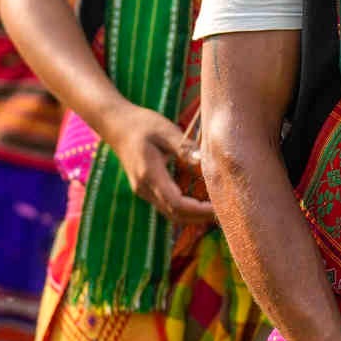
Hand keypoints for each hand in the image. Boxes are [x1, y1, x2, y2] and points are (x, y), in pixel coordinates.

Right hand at [99, 104, 212, 225]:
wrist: (116, 125)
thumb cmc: (142, 124)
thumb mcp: (165, 130)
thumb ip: (184, 147)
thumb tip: (204, 161)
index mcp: (150, 174)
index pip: (176, 203)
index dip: (198, 210)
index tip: (218, 205)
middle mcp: (144, 188)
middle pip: (174, 214)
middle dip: (199, 217)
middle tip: (224, 211)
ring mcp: (143, 190)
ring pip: (170, 213)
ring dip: (192, 216)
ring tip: (214, 209)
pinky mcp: (145, 189)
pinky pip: (166, 206)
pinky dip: (184, 209)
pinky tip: (199, 202)